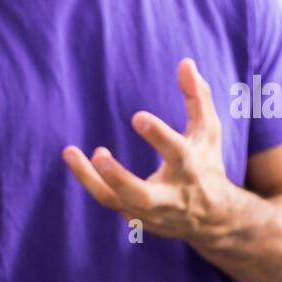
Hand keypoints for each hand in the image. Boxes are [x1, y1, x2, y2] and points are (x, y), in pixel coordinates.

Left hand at [61, 57, 234, 240]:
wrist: (212, 218)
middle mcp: (170, 195)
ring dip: (89, 179)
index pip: (176, 153)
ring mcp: (150, 212)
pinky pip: (108, 200)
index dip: (158, 136)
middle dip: (118, 177)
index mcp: (190, 168)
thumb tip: (185, 62)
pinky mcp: (136, 220)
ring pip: (114, 201)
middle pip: (141, 194)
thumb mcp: (208, 131)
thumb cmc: (206, 163)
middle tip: (98, 154)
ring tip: (69, 152)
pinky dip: (91, 182)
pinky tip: (78, 160)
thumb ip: (197, 97)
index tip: (137, 116)